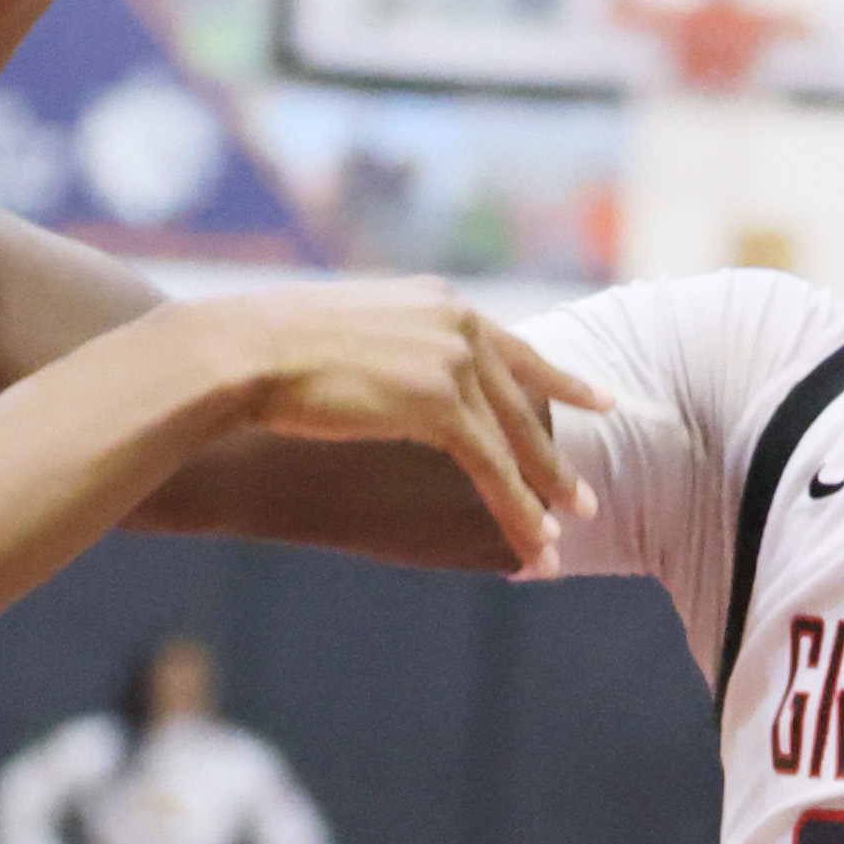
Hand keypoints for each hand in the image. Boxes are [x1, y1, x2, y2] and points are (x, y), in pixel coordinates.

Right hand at [188, 282, 604, 571]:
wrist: (243, 350)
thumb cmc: (270, 348)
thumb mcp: (348, 334)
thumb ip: (392, 350)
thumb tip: (393, 377)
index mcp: (437, 300)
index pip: (512, 345)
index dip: (560, 378)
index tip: (599, 399)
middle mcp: (456, 321)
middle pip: (525, 399)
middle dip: (554, 455)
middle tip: (585, 499)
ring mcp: (452, 359)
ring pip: (515, 440)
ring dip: (544, 494)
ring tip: (566, 535)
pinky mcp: (440, 403)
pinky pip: (494, 468)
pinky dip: (517, 509)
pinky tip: (533, 543)